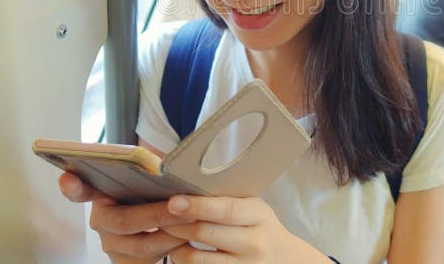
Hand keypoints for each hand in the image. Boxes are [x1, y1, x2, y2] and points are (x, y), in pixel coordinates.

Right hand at [59, 172, 189, 263]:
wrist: (161, 212)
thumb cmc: (156, 188)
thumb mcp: (151, 175)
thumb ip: (149, 169)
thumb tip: (165, 167)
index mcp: (101, 193)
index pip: (80, 189)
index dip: (73, 187)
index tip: (69, 179)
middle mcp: (101, 220)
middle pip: (123, 221)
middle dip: (156, 215)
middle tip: (181, 205)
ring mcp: (111, 244)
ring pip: (139, 246)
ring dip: (169, 234)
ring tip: (192, 221)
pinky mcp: (125, 263)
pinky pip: (147, 262)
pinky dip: (170, 249)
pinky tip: (187, 238)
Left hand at [164, 195, 326, 262]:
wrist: (284, 261)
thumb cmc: (260, 227)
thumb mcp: (254, 208)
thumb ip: (227, 199)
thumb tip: (185, 185)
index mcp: (259, 215)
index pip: (225, 210)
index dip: (196, 206)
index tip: (173, 201)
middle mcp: (253, 243)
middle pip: (205, 233)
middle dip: (176, 224)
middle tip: (159, 216)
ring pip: (196, 259)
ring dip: (174, 246)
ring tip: (165, 234)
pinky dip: (183, 262)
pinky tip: (177, 251)